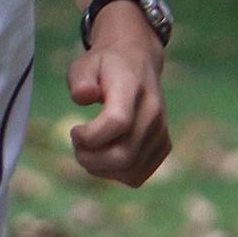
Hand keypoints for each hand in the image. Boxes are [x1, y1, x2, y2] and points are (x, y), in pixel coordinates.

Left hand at [67, 12, 169, 186]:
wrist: (138, 61)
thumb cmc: (105, 65)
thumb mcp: (85, 63)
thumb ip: (80, 79)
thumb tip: (82, 96)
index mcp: (132, 88)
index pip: (117, 123)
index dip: (89, 136)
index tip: (75, 130)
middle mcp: (152, 112)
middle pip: (124, 155)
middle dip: (90, 159)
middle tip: (78, 145)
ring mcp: (160, 131)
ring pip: (130, 171)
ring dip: (100, 169)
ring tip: (88, 150)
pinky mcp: (163, 146)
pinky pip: (138, 175)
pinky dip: (115, 173)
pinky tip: (104, 156)